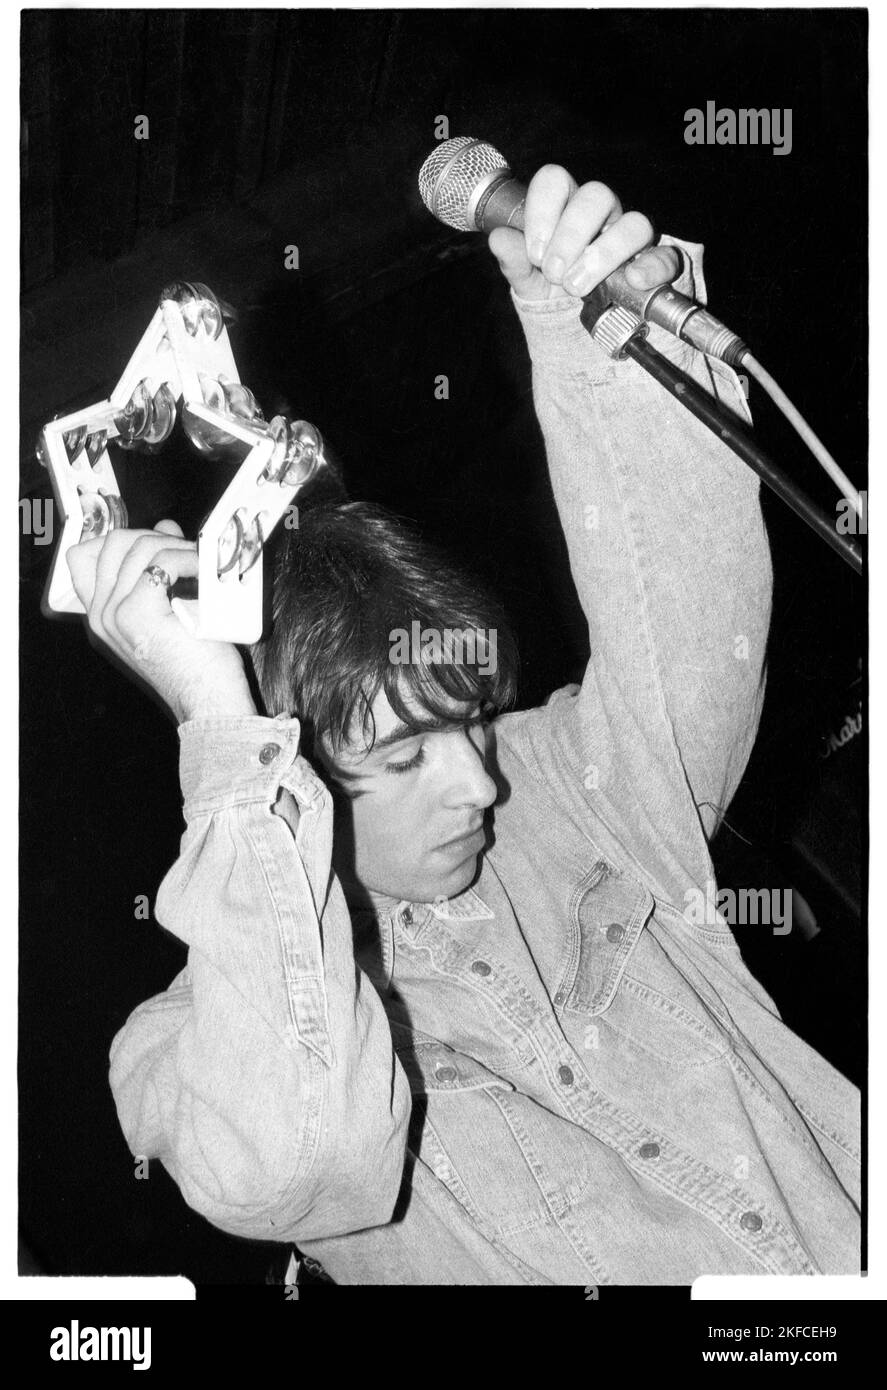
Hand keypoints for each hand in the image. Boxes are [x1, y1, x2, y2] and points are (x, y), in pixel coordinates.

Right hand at [66, 519, 256, 723]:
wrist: (208, 701)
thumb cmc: (197, 665)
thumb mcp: (172, 609)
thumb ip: (160, 570)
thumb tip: (165, 529)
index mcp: (103, 615)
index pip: (84, 556)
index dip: (121, 539)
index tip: (159, 542)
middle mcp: (102, 614)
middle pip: (113, 543)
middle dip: (154, 537)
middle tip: (188, 553)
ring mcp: (115, 613)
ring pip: (139, 548)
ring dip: (176, 547)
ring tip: (201, 564)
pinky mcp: (138, 612)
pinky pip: (160, 563)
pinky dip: (186, 558)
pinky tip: (202, 571)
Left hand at [489, 164, 680, 302]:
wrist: (576, 324)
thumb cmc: (551, 288)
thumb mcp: (527, 279)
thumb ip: (514, 260)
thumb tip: (498, 239)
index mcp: (565, 206)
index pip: (556, 180)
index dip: (543, 210)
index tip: (534, 251)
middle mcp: (601, 214)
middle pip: (596, 195)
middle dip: (571, 235)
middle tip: (554, 273)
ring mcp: (630, 237)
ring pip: (634, 222)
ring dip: (604, 254)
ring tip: (577, 286)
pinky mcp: (655, 264)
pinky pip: (666, 256)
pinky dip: (652, 267)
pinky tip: (633, 280)